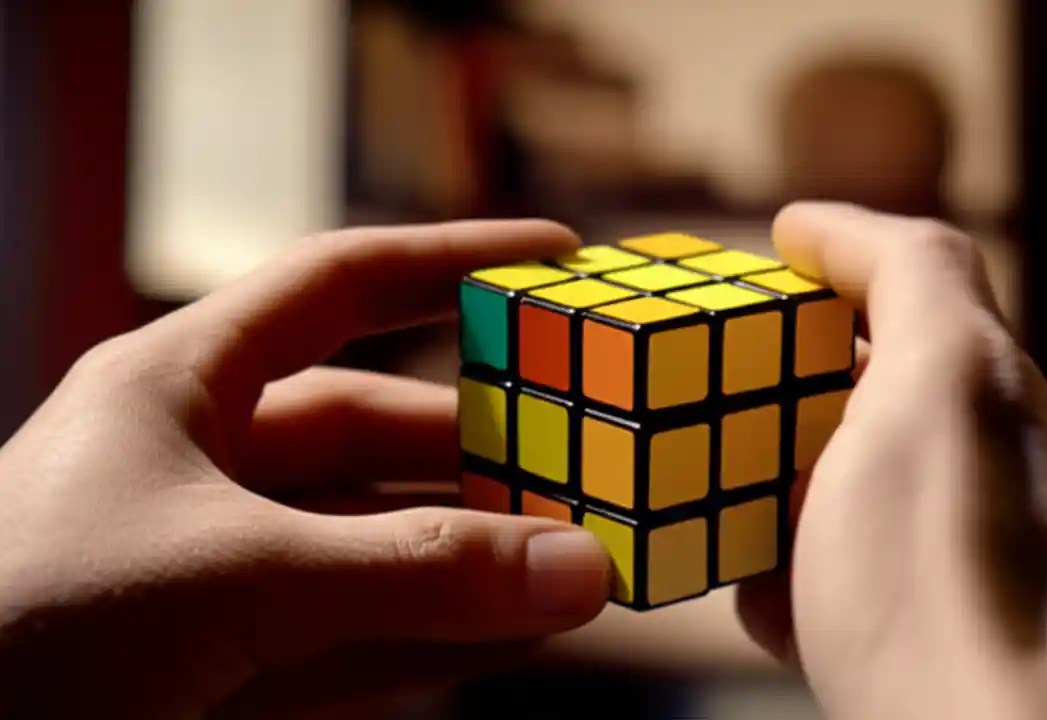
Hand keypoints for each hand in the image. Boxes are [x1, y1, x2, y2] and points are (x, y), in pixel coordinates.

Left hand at [0, 221, 610, 717]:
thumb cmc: (25, 627)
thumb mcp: (231, 576)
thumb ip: (410, 573)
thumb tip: (578, 568)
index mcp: (178, 385)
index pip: (340, 286)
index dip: (449, 262)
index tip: (551, 258)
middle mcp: (199, 465)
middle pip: (375, 431)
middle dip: (482, 451)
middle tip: (586, 464)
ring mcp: (212, 570)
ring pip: (372, 543)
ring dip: (471, 555)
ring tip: (574, 560)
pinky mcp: (216, 665)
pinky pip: (351, 636)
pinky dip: (430, 635)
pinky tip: (508, 634)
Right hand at [736, 203, 1046, 718]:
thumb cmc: (971, 594)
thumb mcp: (947, 383)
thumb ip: (911, 276)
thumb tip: (826, 221)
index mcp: (1036, 408)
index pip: (929, 302)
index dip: (843, 269)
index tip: (784, 244)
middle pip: (907, 417)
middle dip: (814, 407)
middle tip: (731, 418)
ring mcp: (1037, 588)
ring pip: (901, 517)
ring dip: (819, 512)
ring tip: (746, 537)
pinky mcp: (1007, 666)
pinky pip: (909, 606)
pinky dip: (843, 597)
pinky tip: (796, 623)